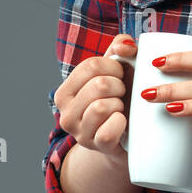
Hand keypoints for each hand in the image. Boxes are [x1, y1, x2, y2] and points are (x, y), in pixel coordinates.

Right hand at [53, 34, 136, 166]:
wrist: (124, 136)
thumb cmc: (119, 98)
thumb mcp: (116, 70)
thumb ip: (120, 48)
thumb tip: (126, 45)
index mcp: (65, 92)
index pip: (91, 65)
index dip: (114, 66)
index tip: (120, 75)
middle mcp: (66, 113)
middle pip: (99, 85)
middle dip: (119, 86)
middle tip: (122, 93)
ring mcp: (79, 133)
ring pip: (102, 106)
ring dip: (119, 104)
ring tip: (120, 107)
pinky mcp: (96, 146)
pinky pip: (109, 131)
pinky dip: (121, 123)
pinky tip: (122, 122)